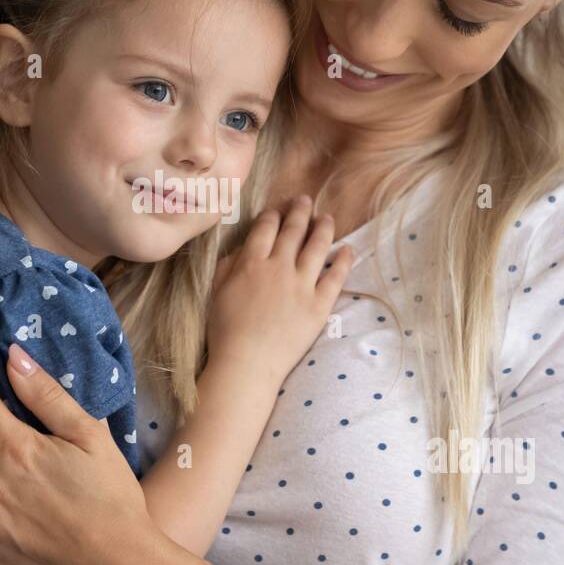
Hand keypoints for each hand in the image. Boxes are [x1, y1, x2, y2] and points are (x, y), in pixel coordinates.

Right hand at [206, 194, 352, 387]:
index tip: (277, 209)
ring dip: (323, 227)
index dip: (273, 215)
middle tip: (305, 200)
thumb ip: (229, 265)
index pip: (266, 228)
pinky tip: (347, 250)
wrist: (246, 364)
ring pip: (317, 246)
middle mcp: (279, 267)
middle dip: (300, 211)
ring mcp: (302, 285)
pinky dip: (343, 261)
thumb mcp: (216, 291)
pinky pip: (336, 277)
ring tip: (327, 217)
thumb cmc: (224, 331)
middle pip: (293, 231)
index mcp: (251, 263)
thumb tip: (244, 248)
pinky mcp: (319, 305)